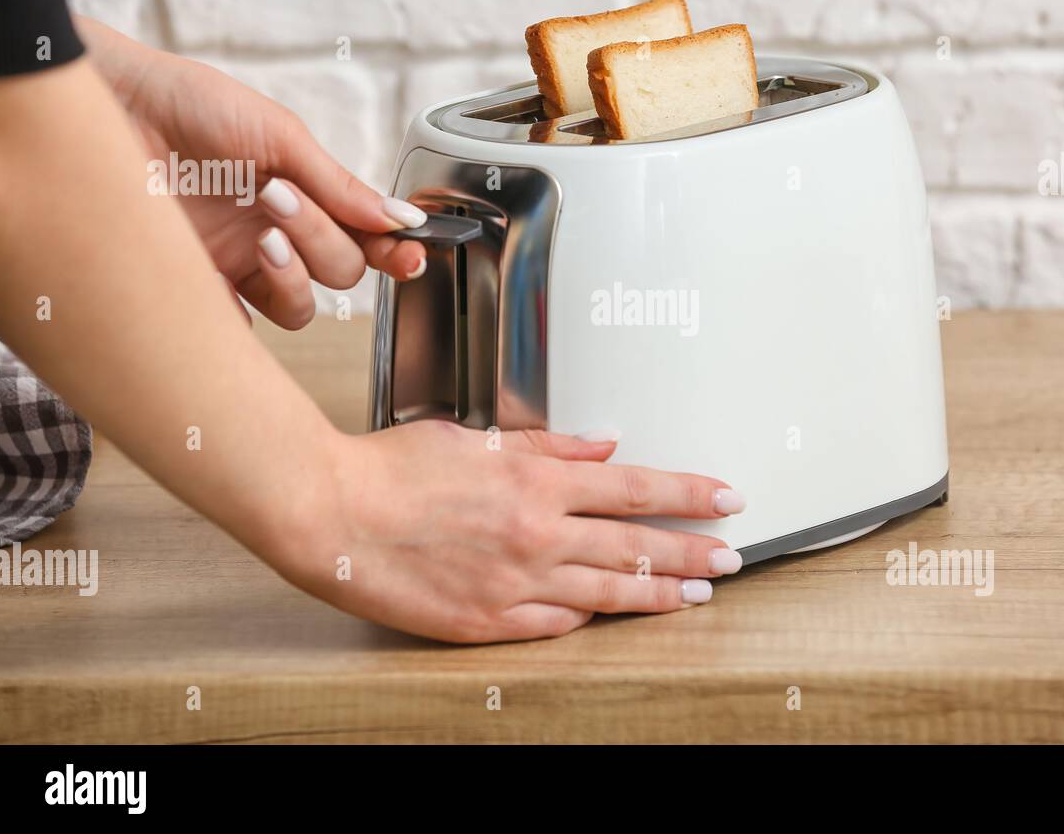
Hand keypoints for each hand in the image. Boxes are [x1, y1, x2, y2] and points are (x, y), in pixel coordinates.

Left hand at [77, 17, 426, 328]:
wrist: (110, 104)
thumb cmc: (189, 103)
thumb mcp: (277, 133)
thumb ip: (337, 183)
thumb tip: (398, 218)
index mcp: (306, 195)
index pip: (367, 238)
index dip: (396, 254)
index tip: (411, 257)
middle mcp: (279, 232)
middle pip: (341, 272)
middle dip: (322, 239)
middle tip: (280, 199)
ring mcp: (238, 262)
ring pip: (300, 309)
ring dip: (293, 278)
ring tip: (260, 236)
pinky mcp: (196, 283)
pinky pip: (235, 329)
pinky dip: (235, 317)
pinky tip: (222, 278)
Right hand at [275, 421, 746, 642]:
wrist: (332, 515)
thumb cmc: (393, 470)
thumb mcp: (475, 438)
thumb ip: (547, 444)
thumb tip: (604, 446)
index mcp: (537, 482)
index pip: (636, 489)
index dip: (689, 494)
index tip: (727, 498)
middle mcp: (538, 535)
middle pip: (636, 546)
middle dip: (692, 551)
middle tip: (731, 558)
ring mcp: (516, 584)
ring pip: (608, 593)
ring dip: (659, 594)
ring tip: (696, 596)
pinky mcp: (488, 622)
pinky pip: (553, 626)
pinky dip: (587, 620)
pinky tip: (612, 618)